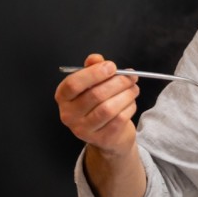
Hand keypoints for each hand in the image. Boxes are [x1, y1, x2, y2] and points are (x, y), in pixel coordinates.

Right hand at [54, 54, 146, 196]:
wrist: (109, 135)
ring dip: (126, 94)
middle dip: (118, 82)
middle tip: (131, 76)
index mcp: (63, 98)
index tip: (112, 66)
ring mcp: (84, 130)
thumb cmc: (99, 104)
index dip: (94, 73)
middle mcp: (69, 115)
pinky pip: (119, 119)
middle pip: (95, 95)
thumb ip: (93, 69)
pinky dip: (130, 107)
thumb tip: (96, 58)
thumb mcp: (93, 84)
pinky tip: (131, 102)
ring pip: (109, 108)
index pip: (73, 84)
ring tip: (134, 88)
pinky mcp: (102, 139)